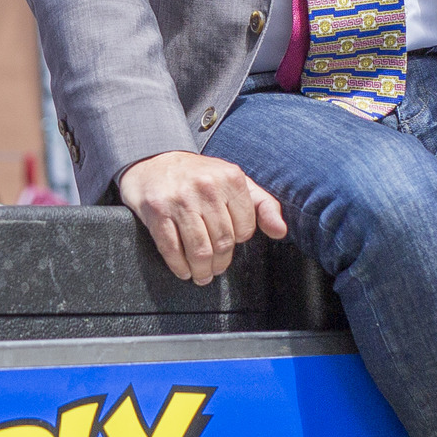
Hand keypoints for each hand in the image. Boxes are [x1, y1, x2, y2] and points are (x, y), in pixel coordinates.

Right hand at [118, 150, 286, 284]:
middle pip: (223, 242)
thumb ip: (263, 205)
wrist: (156, 161)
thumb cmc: (201, 176)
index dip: (239, 241)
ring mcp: (181, 200)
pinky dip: (179, 267)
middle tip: (216, 269)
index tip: (232, 244)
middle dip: (221, 263)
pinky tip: (184, 271)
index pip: (245, 228)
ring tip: (202, 275)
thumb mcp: (236, 182)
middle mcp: (207, 188)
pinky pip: (172, 249)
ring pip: (199, 250)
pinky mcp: (157, 212)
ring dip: (202, 270)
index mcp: (231, 179)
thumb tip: (281, 232)